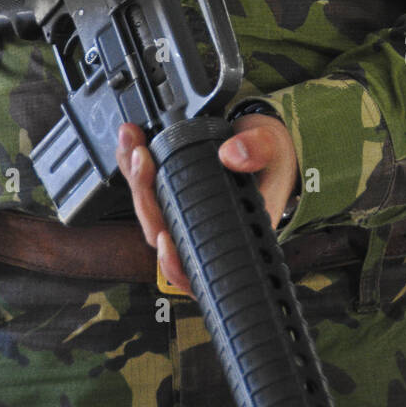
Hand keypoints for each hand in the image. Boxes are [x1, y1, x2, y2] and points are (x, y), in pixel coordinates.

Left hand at [116, 114, 298, 296]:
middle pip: (162, 232)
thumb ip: (258, 150)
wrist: (263, 140)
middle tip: (141, 159)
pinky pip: (148, 188)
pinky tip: (131, 143)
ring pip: (150, 211)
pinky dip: (135, 166)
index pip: (197, 266)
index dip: (174, 263)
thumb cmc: (272, 157)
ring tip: (132, 143)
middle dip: (144, 196)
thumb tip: (231, 155)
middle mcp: (204, 229)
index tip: (164, 239)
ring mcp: (186, 211)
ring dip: (135, 178)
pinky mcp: (174, 191)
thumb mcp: (274, 149)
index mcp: (232, 234)